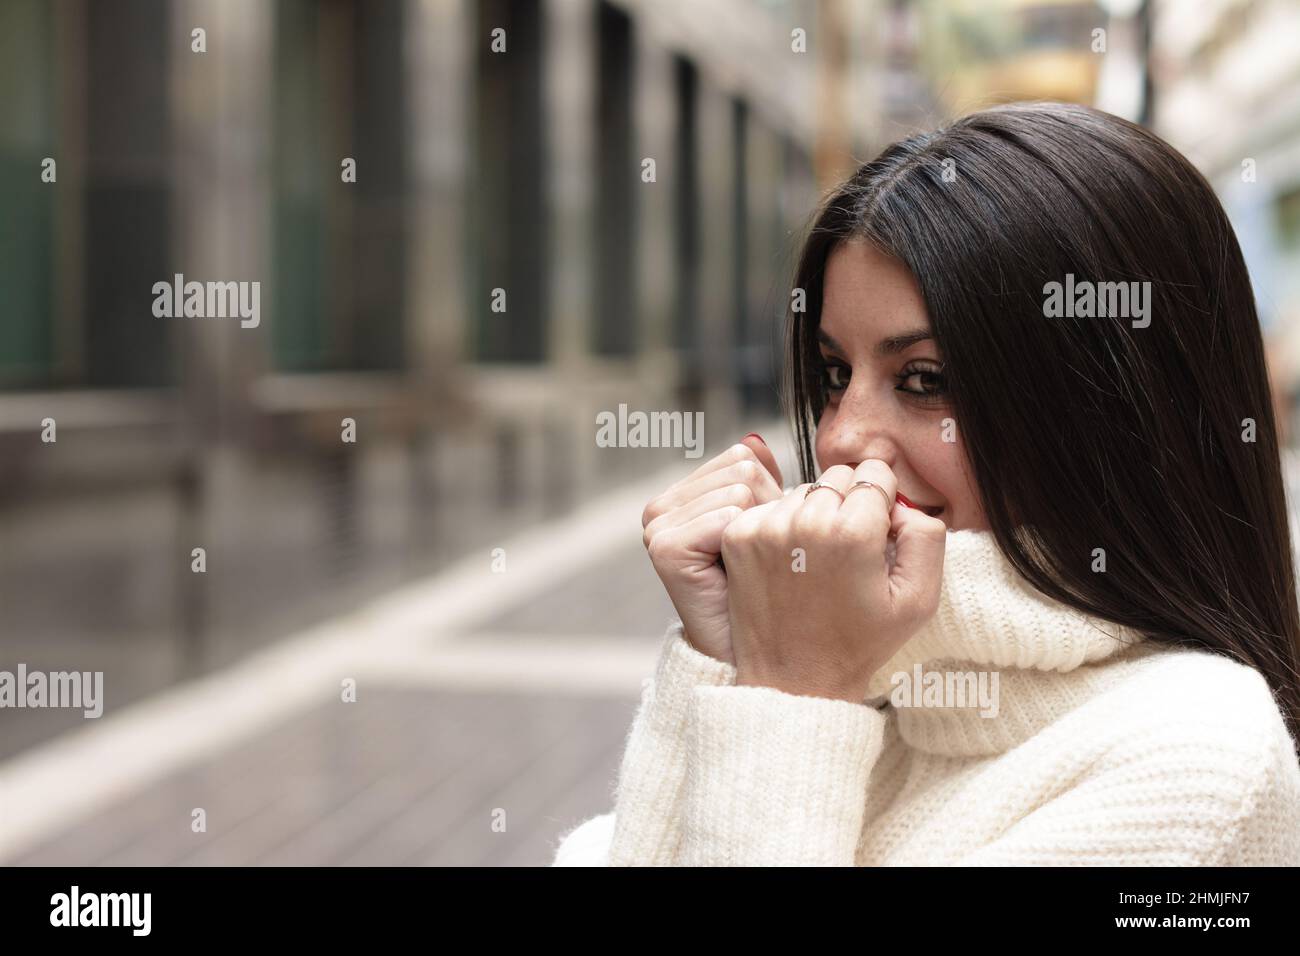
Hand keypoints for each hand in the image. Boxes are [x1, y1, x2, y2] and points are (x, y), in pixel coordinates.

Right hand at [642, 436, 783, 665]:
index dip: (770, 495)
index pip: (744, 456)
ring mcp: (657, 526)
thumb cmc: (764, 591)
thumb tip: (755, 440)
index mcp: (679, 495)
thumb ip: (756, 478)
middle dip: (768, 510)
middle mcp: (660, 506)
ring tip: (749, 567)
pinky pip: (731, 517)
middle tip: (757, 558)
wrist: (748, 654)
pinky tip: (737, 576)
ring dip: (762, 530)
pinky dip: (747, 546)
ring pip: (742, 489)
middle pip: (744, 468)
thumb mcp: (763, 524)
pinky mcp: (665, 547)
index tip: (760, 539)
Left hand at [719, 460, 946, 701]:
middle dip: (849, 503)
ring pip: (804, 490)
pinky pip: (769, 506)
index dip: (882, 502)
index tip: (876, 534)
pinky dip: (782, 526)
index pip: (875, 473)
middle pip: (838, 477)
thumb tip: (900, 503)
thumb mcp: (919, 598)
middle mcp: (805, 522)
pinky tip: (790, 563)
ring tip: (817, 561)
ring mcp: (766, 527)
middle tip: (848, 550)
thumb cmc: (858, 643)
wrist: (794, 679)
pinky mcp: (738, 536)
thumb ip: (926, 535)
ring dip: (814, 513)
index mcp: (853, 532)